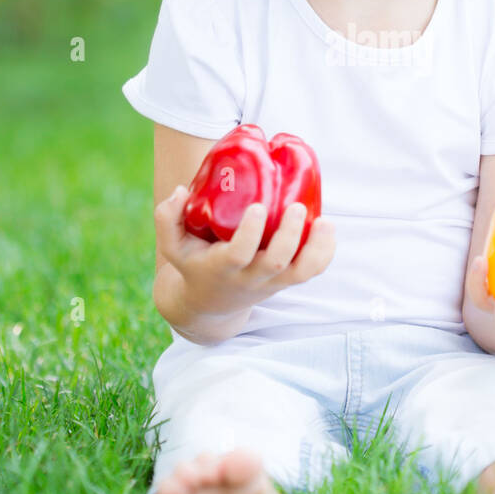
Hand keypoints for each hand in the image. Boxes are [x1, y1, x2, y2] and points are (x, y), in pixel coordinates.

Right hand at [154, 186, 335, 320]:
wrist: (210, 303)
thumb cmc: (194, 264)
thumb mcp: (172, 245)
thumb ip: (168, 218)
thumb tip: (181, 190)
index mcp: (222, 267)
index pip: (239, 254)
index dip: (250, 233)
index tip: (257, 206)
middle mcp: (251, 277)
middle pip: (277, 263)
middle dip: (289, 235)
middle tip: (295, 206)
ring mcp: (272, 281)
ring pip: (301, 273)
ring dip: (317, 248)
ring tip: (324, 221)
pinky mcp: (286, 280)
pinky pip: (312, 272)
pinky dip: (324, 253)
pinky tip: (326, 227)